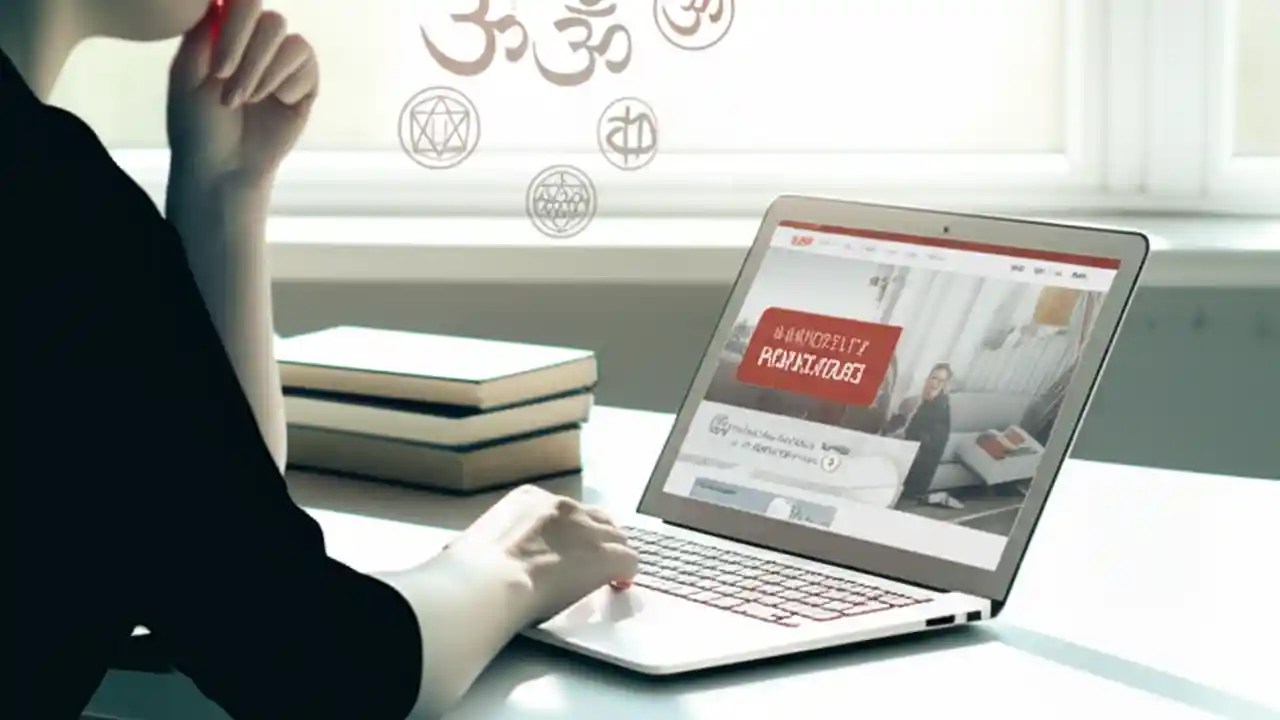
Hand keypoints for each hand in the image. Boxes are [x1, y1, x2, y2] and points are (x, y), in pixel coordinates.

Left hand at [167, 0, 318, 190]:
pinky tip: (274, 103)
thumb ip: (200, 32)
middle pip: (268, 17)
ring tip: (246, 101)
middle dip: (248, 56)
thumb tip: (219, 1)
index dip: (235, 27)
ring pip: (288, 39)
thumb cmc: (198, 124)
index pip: (240, 3)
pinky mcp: (304, 83)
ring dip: (264, 72)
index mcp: (224, 33)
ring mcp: (282, 61)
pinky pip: (305, 63)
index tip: (218, 68)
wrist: (225, 166)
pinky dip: (285, 83)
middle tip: (228, 91)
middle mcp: (255, 42)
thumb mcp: (186, 75)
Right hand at [446, 485, 638, 622]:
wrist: (488, 583)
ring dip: (613, 556)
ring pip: (618, 538)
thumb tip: (460, 555)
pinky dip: (625, 573)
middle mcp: (563, 506)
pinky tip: (618, 584)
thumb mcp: (470, 543)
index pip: (563, 511)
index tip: (561, 551)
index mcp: (528, 498)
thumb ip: (479, 544)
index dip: (568, 533)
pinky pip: (629, 561)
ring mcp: (587, 530)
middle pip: (596, 519)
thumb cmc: (469, 570)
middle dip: (597, 539)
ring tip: (608, 576)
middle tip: (590, 562)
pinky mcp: (605, 556)